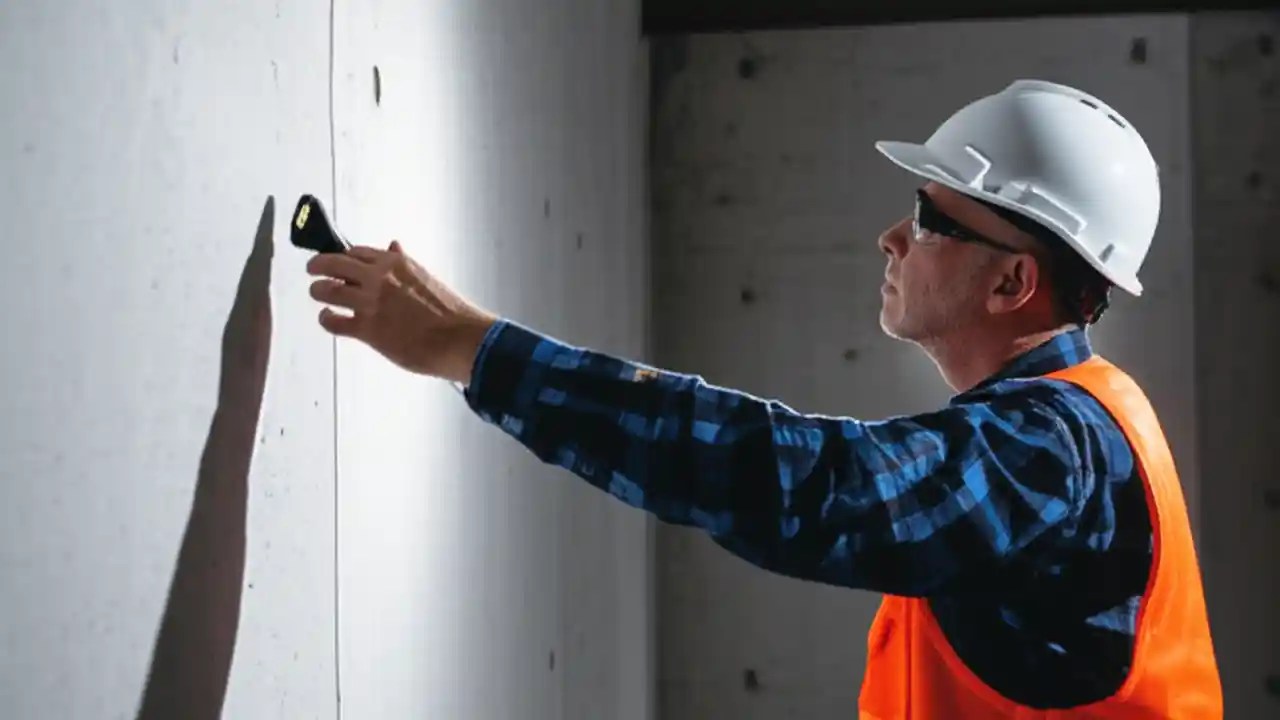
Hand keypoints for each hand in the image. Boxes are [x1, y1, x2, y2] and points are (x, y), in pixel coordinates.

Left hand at [305, 241, 496, 383]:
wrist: (459, 338)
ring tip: (318, 293)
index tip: (337, 260)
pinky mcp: (366, 329)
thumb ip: (404, 263)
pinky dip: (326, 318)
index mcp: (395, 262)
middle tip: (313, 269)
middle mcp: (378, 277)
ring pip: (327, 290)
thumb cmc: (449, 310)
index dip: (342, 256)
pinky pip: (333, 321)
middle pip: (332, 264)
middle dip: (318, 265)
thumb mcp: (425, 277)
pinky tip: (327, 317)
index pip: (356, 251)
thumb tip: (393, 246)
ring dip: (318, 291)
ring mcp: (369, 303)